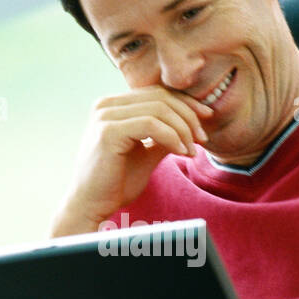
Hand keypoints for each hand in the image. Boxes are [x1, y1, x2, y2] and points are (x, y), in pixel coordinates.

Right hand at [51, 85, 213, 236]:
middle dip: (188, 116)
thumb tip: (191, 125)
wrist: (91, 206)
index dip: (186, 103)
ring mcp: (105, 116)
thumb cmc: (116, 183)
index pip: (157, 93)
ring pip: (159, 109)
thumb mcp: (146, 154)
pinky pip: (151, 124)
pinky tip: (180, 151)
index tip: (207, 118)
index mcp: (113, 106)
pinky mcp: (108, 131)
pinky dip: (172, 136)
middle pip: (161, 97)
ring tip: (191, 150)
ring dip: (182, 129)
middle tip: (202, 138)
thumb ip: (163, 136)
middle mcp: (106, 105)